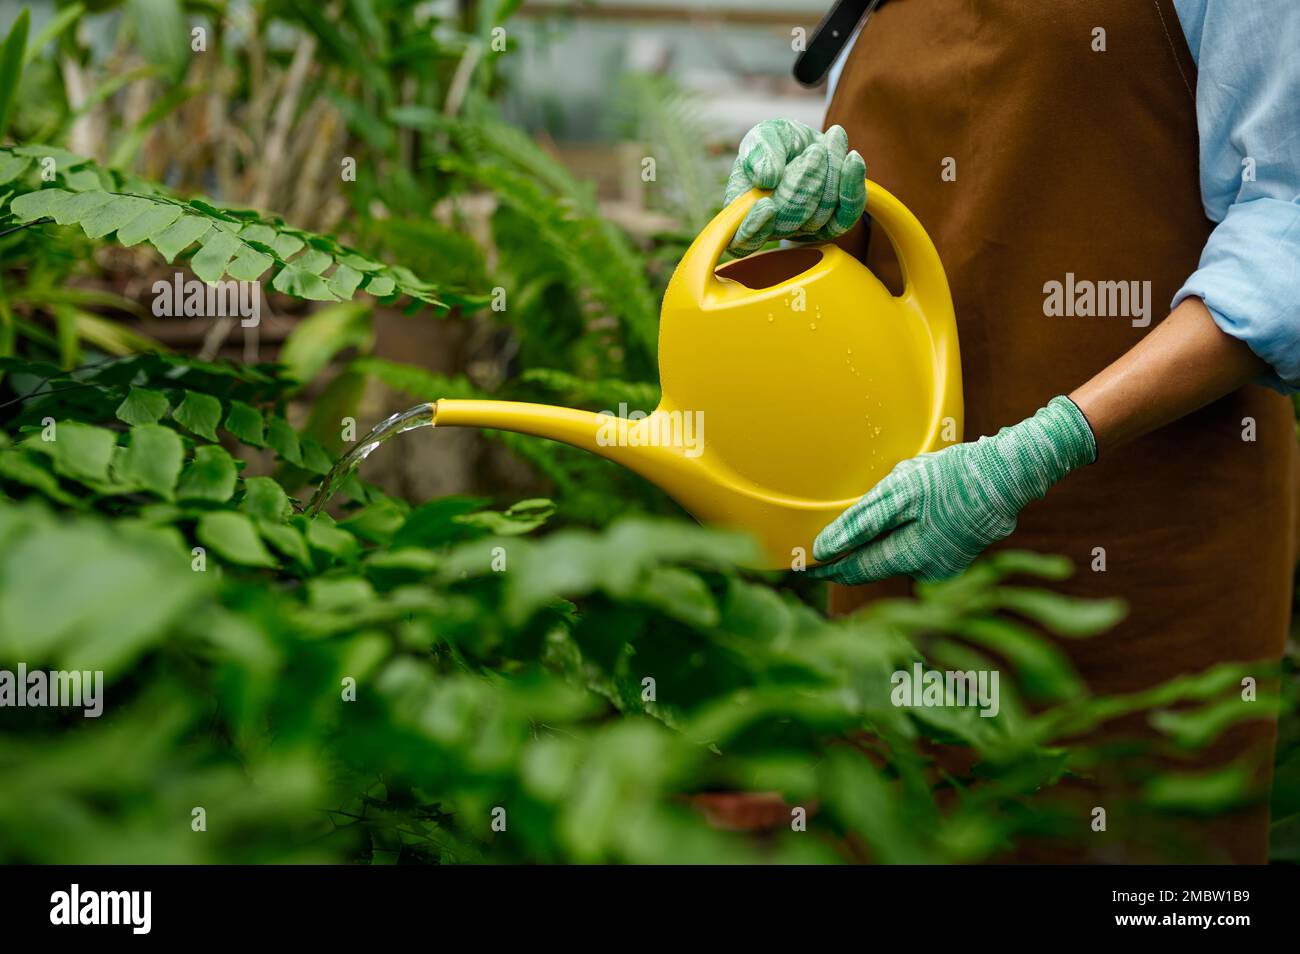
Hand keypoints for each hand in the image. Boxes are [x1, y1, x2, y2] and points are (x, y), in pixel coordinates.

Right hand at [724, 119, 866, 255]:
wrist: (812, 143)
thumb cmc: (781, 142)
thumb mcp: (764, 136)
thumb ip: (759, 152)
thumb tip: (766, 179)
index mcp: (745, 212)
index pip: (742, 241)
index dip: (753, 229)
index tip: (766, 204)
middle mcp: (774, 228)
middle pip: (787, 223)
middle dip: (804, 183)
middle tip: (815, 151)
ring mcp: (804, 230)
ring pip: (820, 215)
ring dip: (829, 173)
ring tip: (830, 141)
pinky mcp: (834, 225)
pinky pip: (846, 215)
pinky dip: (851, 185)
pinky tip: (853, 159)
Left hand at [810, 397, 1096, 583]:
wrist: (1010, 472)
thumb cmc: (955, 477)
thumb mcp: (902, 492)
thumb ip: (861, 523)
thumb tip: (825, 549)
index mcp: (913, 558)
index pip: (857, 570)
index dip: (829, 567)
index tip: (803, 566)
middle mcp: (929, 571)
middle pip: (878, 564)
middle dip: (854, 552)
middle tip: (824, 547)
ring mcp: (947, 565)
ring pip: (899, 554)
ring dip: (886, 538)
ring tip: (894, 511)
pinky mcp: (958, 555)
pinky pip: (920, 546)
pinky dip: (910, 533)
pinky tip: (922, 510)